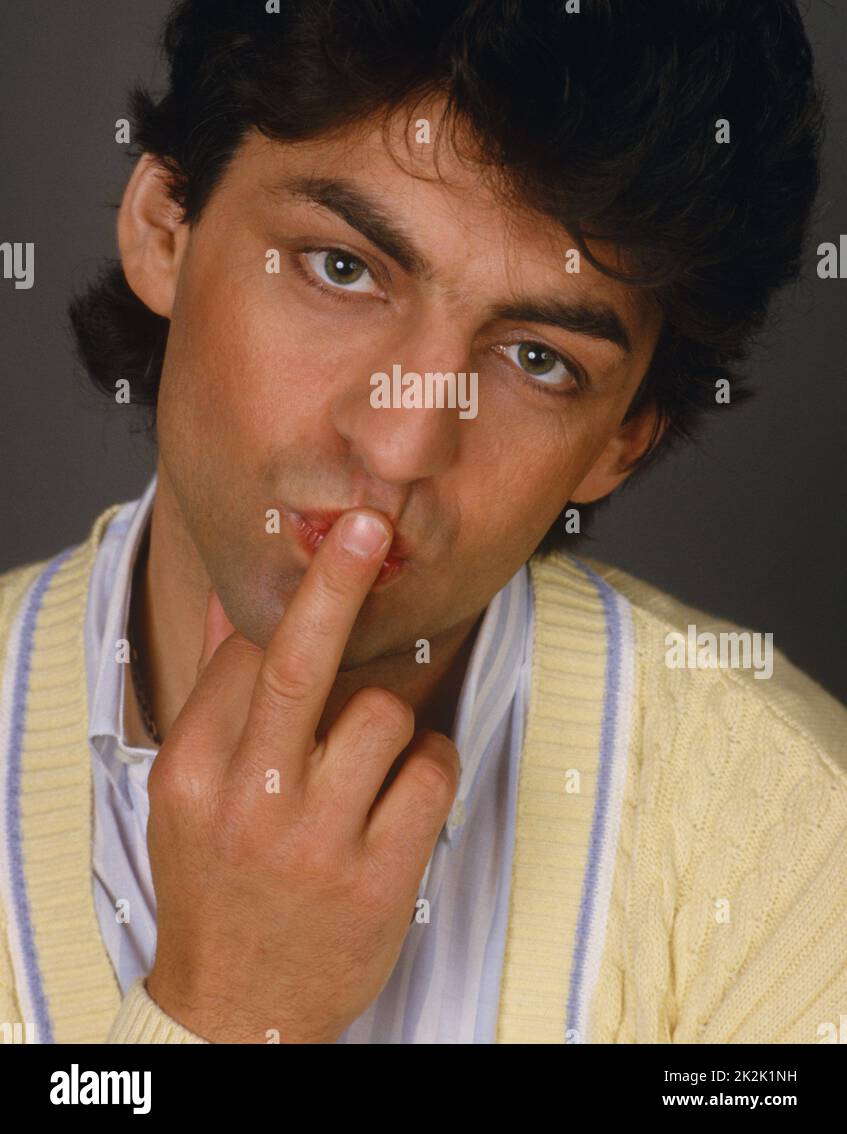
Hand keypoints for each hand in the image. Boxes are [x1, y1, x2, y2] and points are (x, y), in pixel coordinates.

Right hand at [144, 509, 460, 1042]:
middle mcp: (250, 802)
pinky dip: (430, 766)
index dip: (297, 606)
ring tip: (370, 762)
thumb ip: (213, 694)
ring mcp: (317, 843)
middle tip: (370, 525)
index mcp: (195, 772)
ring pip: (383, 714)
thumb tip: (227, 601)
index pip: (249, 655)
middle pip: (298, 665)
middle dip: (336, 583)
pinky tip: (402, 795)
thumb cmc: (215, 884)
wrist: (240, 1009)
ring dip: (391, 719)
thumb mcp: (184, 792)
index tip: (333, 547)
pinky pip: (432, 771)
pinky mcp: (381, 877)